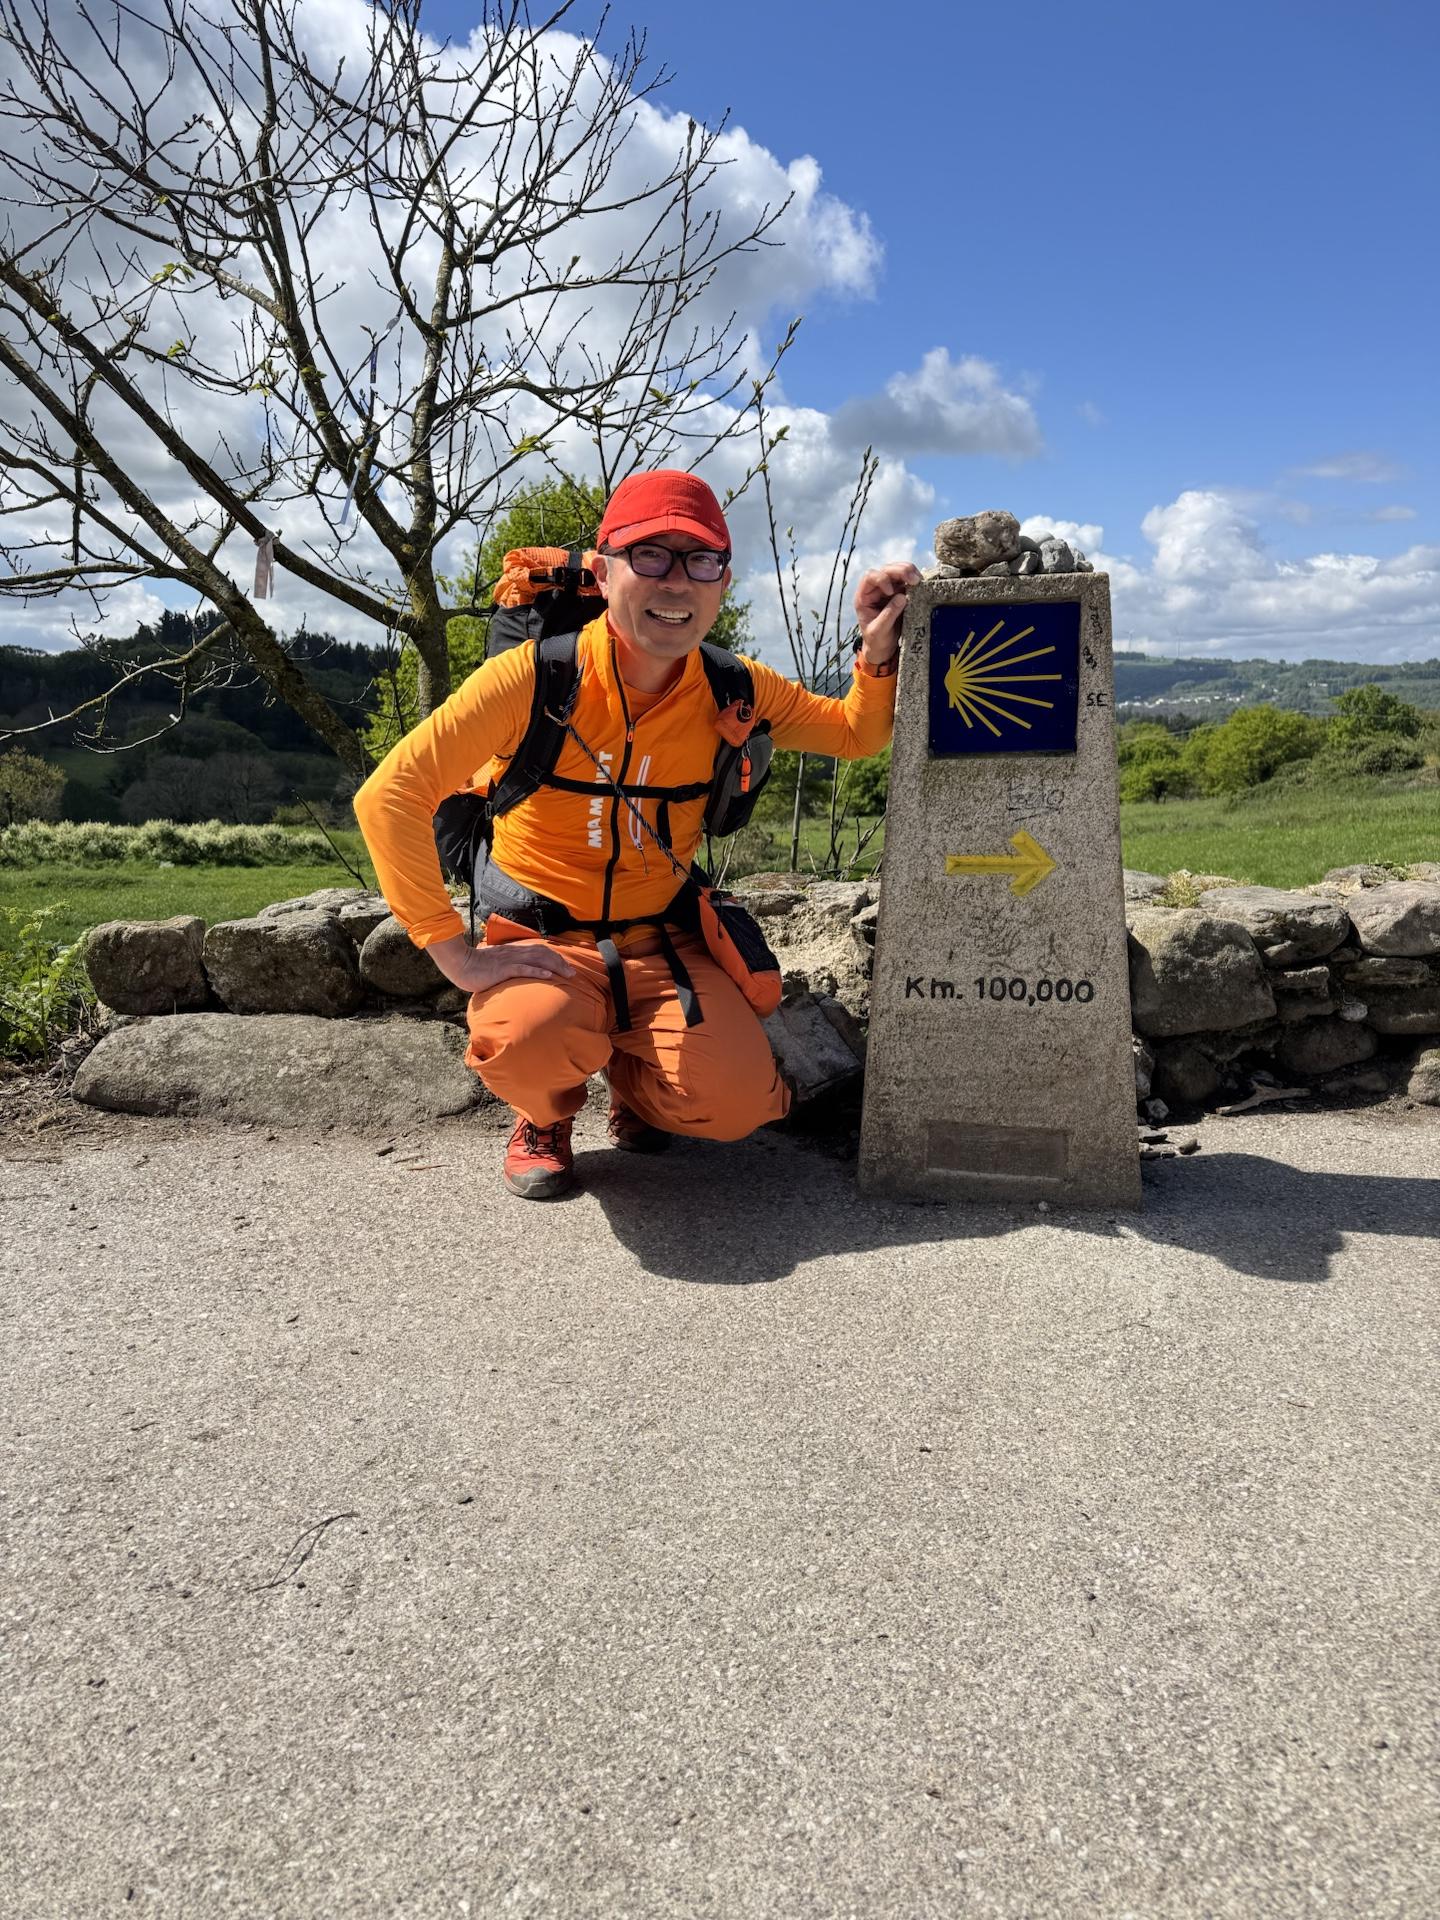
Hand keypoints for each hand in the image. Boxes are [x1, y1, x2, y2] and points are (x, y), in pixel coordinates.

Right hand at [427, 931, 576, 994]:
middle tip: (572, 973)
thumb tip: (518, 974)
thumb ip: (508, 967)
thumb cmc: (477, 967)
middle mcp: (515, 953)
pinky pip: (523, 969)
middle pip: (543, 953)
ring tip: (567, 974)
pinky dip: (537, 971)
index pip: (540, 950)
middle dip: (560, 962)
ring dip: (554, 966)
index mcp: (514, 951)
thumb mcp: (496, 965)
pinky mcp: (503, 969)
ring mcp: (509, 960)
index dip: (555, 957)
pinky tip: (548, 975)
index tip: (566, 967)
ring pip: (537, 959)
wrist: (461, 964)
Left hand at [854, 561, 921, 666]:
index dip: (881, 579)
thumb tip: (902, 597)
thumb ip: (888, 615)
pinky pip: (907, 580)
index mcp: (864, 597)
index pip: (869, 577)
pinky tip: (921, 583)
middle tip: (913, 579)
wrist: (883, 648)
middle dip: (899, 571)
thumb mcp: (879, 631)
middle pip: (886, 570)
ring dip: (909, 572)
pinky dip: (915, 579)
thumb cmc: (876, 640)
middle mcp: (876, 590)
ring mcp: (889, 589)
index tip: (890, 591)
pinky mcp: (900, 592)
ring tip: (919, 579)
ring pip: (898, 571)